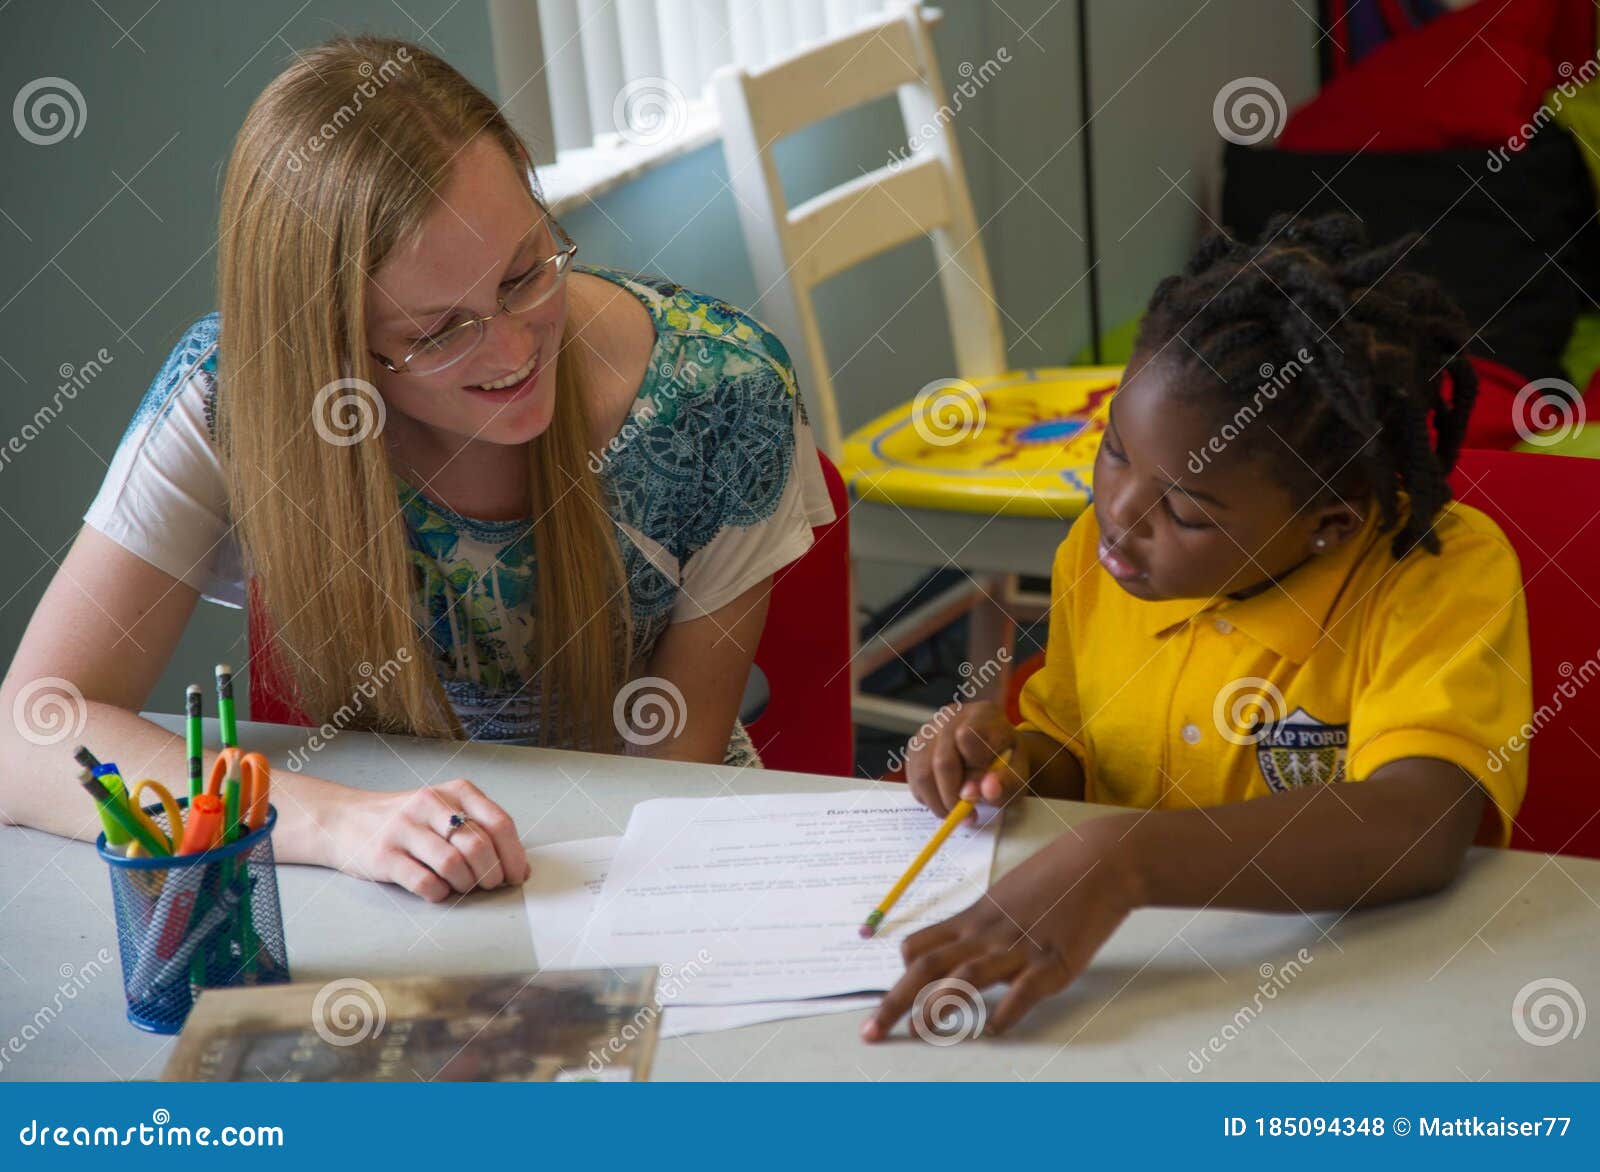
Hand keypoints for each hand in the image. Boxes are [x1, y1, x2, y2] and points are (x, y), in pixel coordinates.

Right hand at [327, 778, 529, 902]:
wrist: (345, 819)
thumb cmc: (407, 820)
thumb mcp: (446, 809)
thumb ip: (480, 829)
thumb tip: (519, 866)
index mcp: (456, 791)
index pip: (500, 823)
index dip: (514, 856)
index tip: (517, 875)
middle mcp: (430, 804)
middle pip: (479, 847)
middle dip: (492, 875)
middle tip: (489, 885)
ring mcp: (405, 829)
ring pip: (453, 865)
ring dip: (466, 886)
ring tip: (462, 887)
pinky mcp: (384, 856)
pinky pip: (425, 883)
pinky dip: (439, 893)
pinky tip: (438, 890)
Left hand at [861, 824, 1140, 1039]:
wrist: (1102, 862)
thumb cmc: (1057, 874)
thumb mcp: (1009, 893)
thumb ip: (987, 922)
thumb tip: (969, 944)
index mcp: (975, 918)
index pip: (922, 945)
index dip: (903, 972)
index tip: (893, 993)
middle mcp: (987, 934)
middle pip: (928, 966)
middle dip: (896, 1001)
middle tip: (872, 1030)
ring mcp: (1018, 949)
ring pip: (965, 979)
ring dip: (938, 1007)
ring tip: (918, 1031)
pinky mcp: (1053, 963)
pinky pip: (1022, 994)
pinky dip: (1004, 1014)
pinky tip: (991, 1030)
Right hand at [903, 699, 1029, 816]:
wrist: (997, 753)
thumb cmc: (1008, 763)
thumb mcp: (1018, 775)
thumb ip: (1003, 783)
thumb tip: (973, 793)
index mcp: (983, 715)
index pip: (967, 737)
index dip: (973, 769)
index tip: (984, 789)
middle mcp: (952, 716)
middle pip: (942, 761)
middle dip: (953, 797)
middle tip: (968, 815)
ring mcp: (929, 729)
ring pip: (922, 772)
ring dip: (938, 801)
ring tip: (957, 812)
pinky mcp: (915, 746)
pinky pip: (913, 778)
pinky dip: (928, 797)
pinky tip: (945, 800)